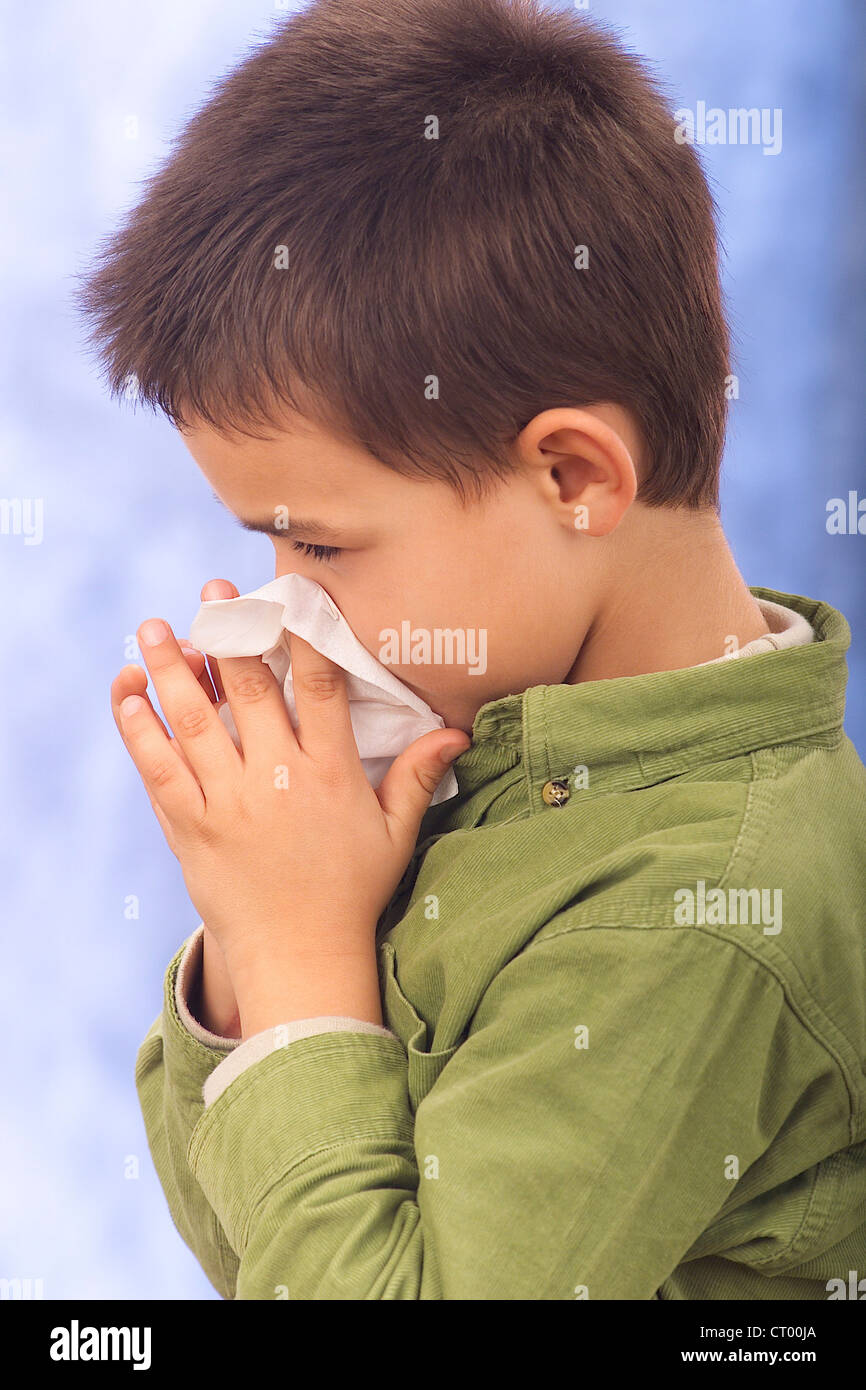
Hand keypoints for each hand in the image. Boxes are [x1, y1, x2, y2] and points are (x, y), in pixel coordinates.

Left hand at [110, 587, 470, 986]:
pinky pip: (160, 770)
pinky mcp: (192, 829)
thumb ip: (417, 777)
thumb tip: (457, 731)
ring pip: (194, 722)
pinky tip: (128, 692)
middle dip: (229, 634)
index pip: (317, 688)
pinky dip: (140, 729)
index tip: (286, 596)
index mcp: (331, 774)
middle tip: (212, 592)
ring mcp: (230, 804)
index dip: (301, 636)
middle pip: (248, 692)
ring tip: (155, 625)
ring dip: (171, 669)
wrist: (300, 958)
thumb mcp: (394, 835)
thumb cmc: (351, 894)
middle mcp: (278, 781)